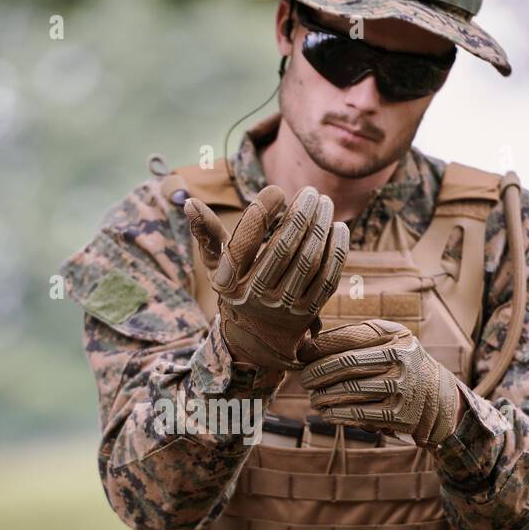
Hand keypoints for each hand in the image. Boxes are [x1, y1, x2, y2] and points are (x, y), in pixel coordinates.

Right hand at [185, 185, 349, 369]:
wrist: (256, 339)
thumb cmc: (236, 287)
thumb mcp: (217, 265)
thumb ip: (206, 232)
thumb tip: (189, 202)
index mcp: (228, 281)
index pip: (246, 238)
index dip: (263, 208)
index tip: (277, 190)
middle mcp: (254, 296)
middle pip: (283, 248)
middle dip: (301, 214)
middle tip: (311, 192)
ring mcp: (282, 308)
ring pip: (308, 261)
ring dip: (321, 228)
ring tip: (325, 204)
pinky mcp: (306, 314)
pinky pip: (327, 279)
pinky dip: (336, 251)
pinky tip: (338, 229)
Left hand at [297, 319, 460, 445]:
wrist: (437, 395)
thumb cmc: (399, 364)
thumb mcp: (387, 341)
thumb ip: (354, 337)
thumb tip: (308, 345)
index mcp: (394, 336)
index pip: (347, 338)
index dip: (319, 347)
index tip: (302, 355)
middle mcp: (400, 359)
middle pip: (345, 364)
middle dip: (317, 373)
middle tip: (305, 380)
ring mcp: (400, 388)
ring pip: (348, 391)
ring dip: (323, 396)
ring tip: (314, 397)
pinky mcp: (399, 414)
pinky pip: (358, 415)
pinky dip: (336, 414)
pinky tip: (327, 413)